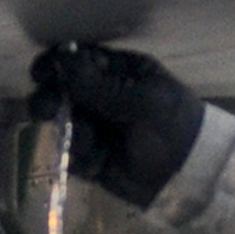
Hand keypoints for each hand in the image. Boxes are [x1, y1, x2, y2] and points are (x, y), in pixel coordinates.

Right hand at [28, 44, 204, 209]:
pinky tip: (99, 164)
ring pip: (63, 124)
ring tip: (90, 143)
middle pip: (61, 90)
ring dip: (71, 132)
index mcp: (118, 72)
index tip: (42, 73)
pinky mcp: (94, 159)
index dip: (56, 64)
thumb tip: (62, 57)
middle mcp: (102, 97)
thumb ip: (100, 84)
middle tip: (44, 110)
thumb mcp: (143, 102)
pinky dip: (80, 160)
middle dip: (50, 99)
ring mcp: (97, 128)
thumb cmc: (175, 127)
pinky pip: (72, 155)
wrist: (192, 176)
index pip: (77, 60)